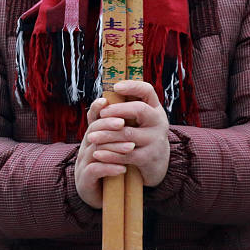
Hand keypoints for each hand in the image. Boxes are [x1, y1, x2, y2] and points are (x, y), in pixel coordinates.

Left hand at [74, 80, 170, 208]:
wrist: (156, 163)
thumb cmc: (138, 134)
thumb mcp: (134, 121)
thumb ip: (118, 110)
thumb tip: (99, 102)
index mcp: (154, 108)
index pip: (147, 90)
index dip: (132, 86)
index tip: (116, 87)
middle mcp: (158, 121)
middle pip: (139, 109)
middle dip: (117, 110)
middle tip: (101, 114)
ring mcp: (155, 140)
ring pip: (129, 134)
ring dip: (107, 135)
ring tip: (91, 137)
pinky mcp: (149, 158)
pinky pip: (127, 154)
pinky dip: (110, 154)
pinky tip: (97, 153)